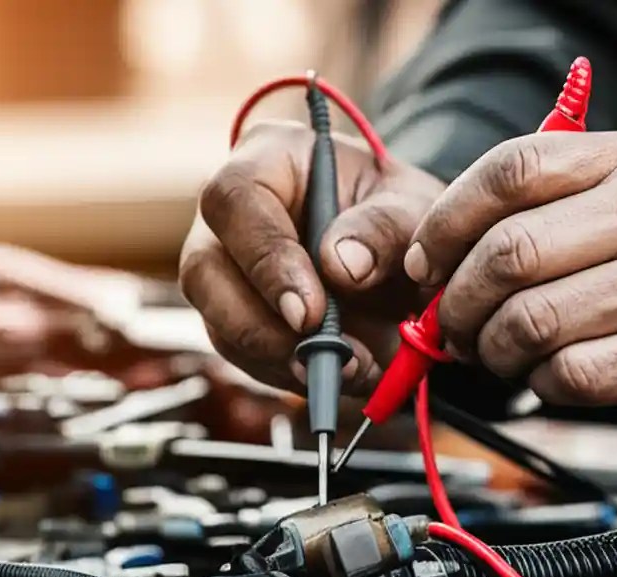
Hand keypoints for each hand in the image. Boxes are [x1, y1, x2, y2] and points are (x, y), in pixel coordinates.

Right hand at [181, 121, 444, 393]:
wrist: (406, 256)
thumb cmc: (400, 215)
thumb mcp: (412, 209)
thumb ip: (385, 227)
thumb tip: (342, 266)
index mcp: (268, 158)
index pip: (237, 200)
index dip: (265, 261)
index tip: (310, 312)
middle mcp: (231, 214)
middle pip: (204, 270)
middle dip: (259, 326)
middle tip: (320, 357)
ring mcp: (225, 268)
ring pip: (217, 322)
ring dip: (277, 360)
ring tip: (347, 371)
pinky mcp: (235, 317)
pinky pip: (243, 356)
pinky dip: (289, 375)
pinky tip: (339, 376)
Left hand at [404, 129, 616, 438]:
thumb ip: (584, 193)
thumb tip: (468, 238)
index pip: (511, 168)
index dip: (448, 218)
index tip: (426, 258)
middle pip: (506, 252)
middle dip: (454, 300)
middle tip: (450, 323)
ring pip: (528, 320)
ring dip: (492, 350)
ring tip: (500, 355)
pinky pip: (570, 376)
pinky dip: (542, 386)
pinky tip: (554, 380)